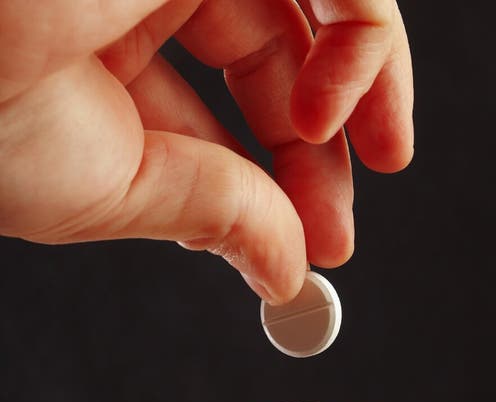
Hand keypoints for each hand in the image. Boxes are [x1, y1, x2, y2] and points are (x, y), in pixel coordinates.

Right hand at [0, 1, 412, 302]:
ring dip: (365, 81)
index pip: (235, 93)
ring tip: (376, 158)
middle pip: (289, 43)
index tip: (318, 242)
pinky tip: (331, 111)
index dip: (287, 171)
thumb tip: (285, 269)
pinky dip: (358, 33)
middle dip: (332, 141)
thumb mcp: (113, 190)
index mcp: (115, 35)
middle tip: (341, 227)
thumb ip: (216, 214)